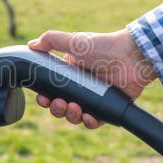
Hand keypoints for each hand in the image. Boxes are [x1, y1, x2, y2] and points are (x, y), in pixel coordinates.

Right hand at [28, 29, 156, 128]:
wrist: (132, 56)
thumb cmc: (104, 46)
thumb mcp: (74, 41)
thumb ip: (51, 40)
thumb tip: (31, 45)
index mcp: (69, 74)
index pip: (51, 90)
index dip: (45, 97)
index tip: (43, 98)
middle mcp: (80, 88)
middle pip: (60, 106)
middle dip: (56, 109)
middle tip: (60, 103)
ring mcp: (94, 99)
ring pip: (75, 116)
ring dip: (70, 116)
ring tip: (74, 109)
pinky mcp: (107, 108)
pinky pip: (94, 122)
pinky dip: (89, 122)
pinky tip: (88, 117)